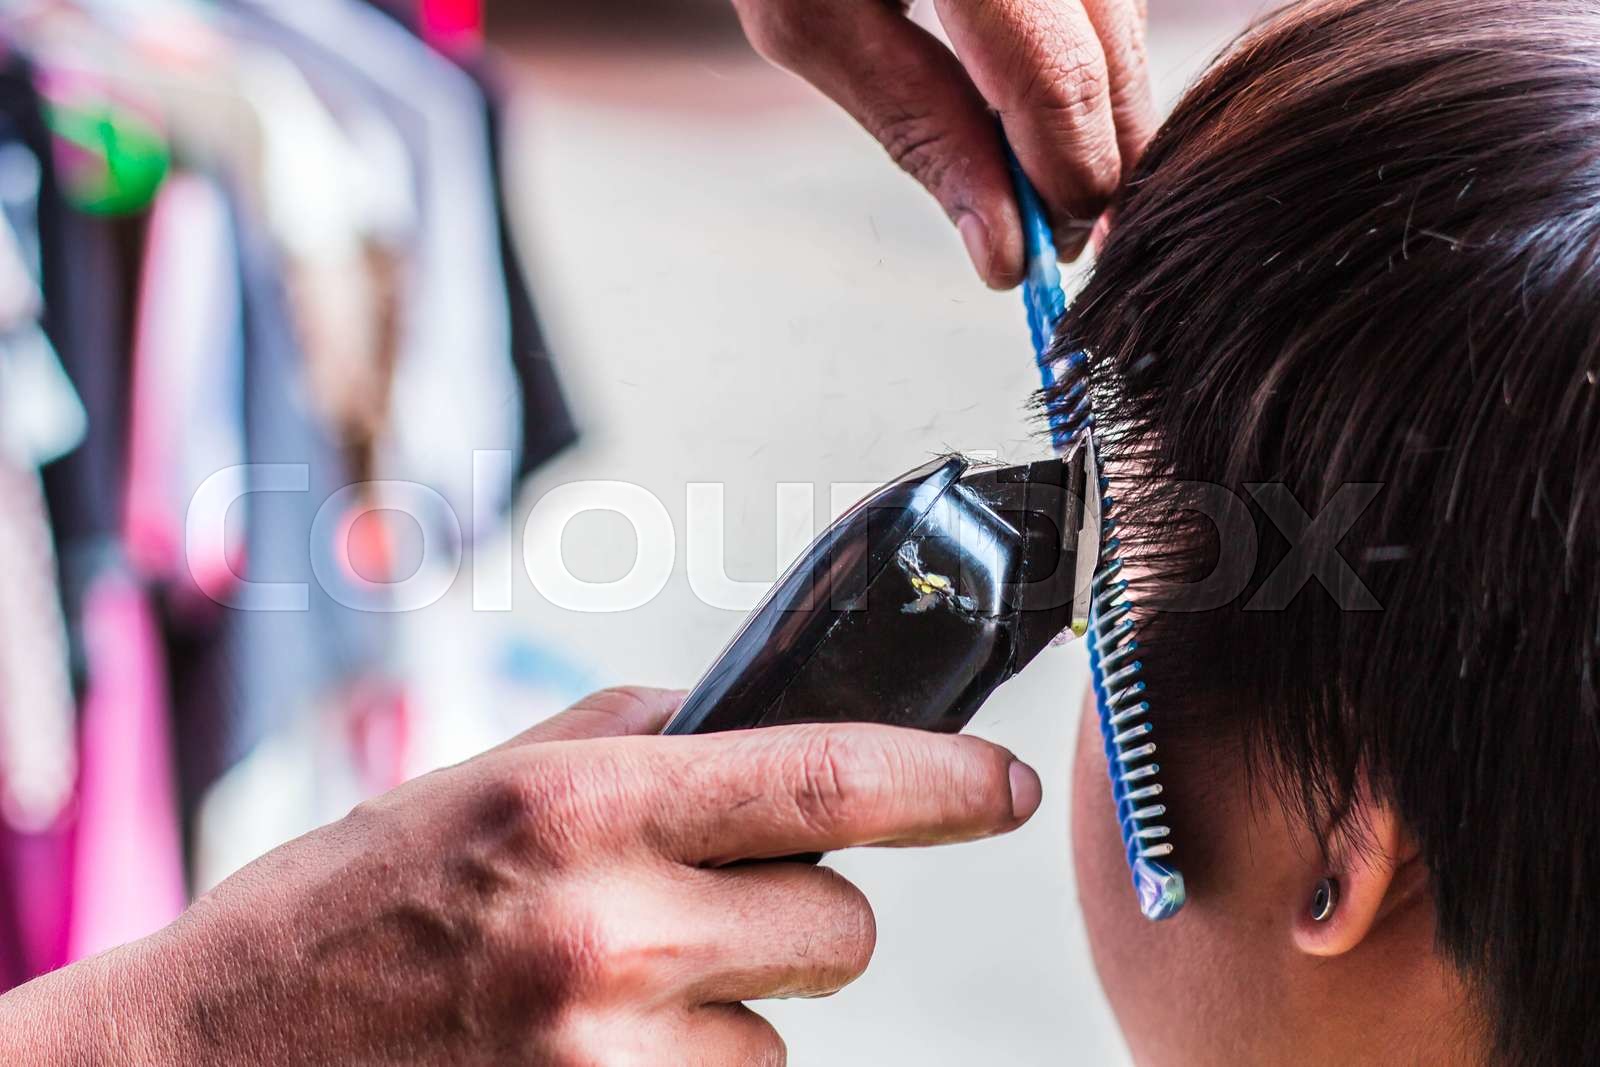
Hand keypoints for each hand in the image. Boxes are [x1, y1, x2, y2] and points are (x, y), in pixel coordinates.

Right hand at [3, 688, 1040, 1064]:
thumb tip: (767, 727)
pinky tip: (588, 1043)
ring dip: (728, 998)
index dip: (939, 779)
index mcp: (580, 808)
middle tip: (708, 900)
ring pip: (781, 1022)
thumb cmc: (348, 908)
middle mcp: (606, 933)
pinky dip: (688, 1065)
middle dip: (805, 909)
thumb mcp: (485, 782)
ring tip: (601, 985)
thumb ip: (637, 743)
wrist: (207, 1060)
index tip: (1000, 784)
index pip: (819, 782)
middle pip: (838, 924)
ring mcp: (607, 1055)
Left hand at [732, 0, 1155, 285]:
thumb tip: (1004, 250)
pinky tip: (1040, 86)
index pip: (1055, 82)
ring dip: (1098, 109)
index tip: (1044, 256)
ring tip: (1046, 164)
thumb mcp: (812, 20)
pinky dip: (1089, 52)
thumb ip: (917, 130)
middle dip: (1097, 162)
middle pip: (1114, 58)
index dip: (1062, 185)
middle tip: (1059, 228)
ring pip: (1128, 25)